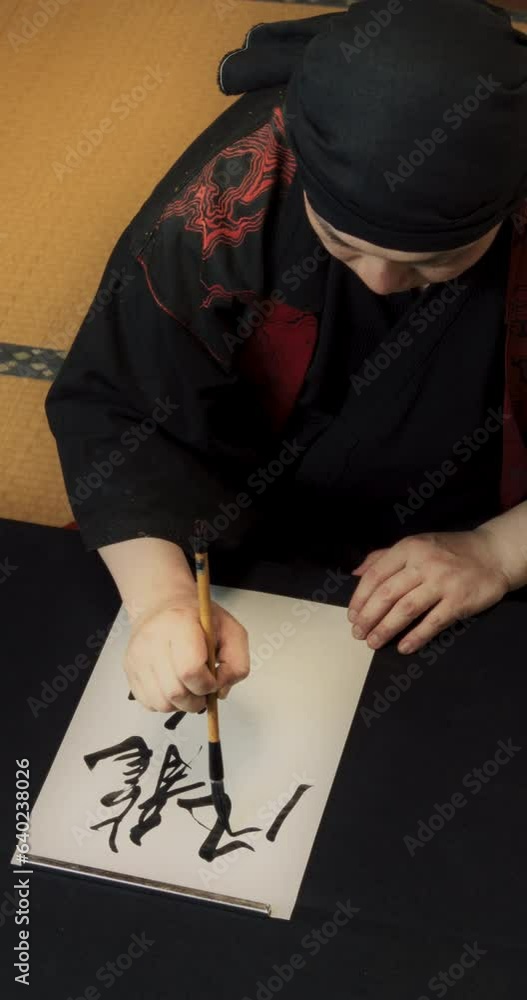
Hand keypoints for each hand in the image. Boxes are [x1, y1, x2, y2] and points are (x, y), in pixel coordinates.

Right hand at [125, 596, 248, 711]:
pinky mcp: (129, 668)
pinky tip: (174, 684)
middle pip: (176, 692)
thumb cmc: (198, 619)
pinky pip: (149, 703)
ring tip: (189, 686)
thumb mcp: (231, 631)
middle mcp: (152, 639)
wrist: (162, 605)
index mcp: (180, 623)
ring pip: (162, 703)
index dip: (207, 684)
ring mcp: (137, 655)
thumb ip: (237, 663)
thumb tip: (220, 690)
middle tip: (203, 687)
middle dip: (196, 699)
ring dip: (181, 703)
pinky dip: (167, 702)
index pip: (190, 670)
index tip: (213, 679)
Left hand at [347, 529, 511, 654]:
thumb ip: (384, 556)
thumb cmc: (450, 550)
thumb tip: (355, 572)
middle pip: (387, 594)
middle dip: (368, 617)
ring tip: (374, 642)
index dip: (360, 598)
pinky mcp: (459, 600)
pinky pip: (432, 622)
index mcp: (409, 548)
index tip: (352, 615)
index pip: (375, 575)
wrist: (493, 554)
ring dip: (386, 629)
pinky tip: (404, 647)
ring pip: (406, 609)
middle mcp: (424, 563)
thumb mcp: (416, 544)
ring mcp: (442, 582)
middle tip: (358, 633)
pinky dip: (416, 637)